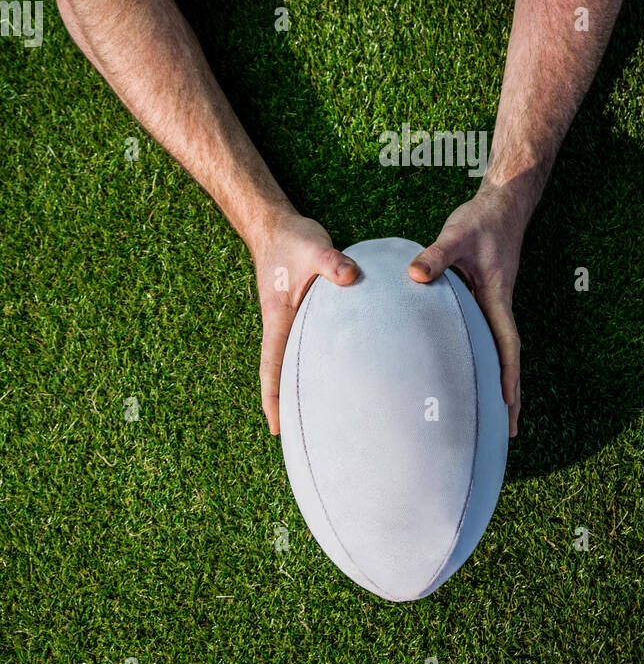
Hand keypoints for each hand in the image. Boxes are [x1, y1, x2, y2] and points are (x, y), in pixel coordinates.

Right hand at [252, 212, 358, 434]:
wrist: (275, 225)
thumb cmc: (291, 240)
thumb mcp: (313, 247)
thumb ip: (332, 262)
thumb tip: (351, 276)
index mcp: (279, 318)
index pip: (272, 367)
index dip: (273, 399)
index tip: (277, 428)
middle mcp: (283, 325)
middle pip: (283, 372)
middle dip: (290, 404)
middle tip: (304, 437)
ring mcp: (292, 320)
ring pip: (297, 360)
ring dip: (305, 385)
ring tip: (326, 415)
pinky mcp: (304, 311)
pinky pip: (309, 344)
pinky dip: (319, 362)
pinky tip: (339, 372)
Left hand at [407, 186, 526, 437]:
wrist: (502, 204)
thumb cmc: (481, 219)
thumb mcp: (457, 235)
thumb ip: (435, 255)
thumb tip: (415, 276)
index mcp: (497, 297)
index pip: (507, 345)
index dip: (508, 377)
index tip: (508, 407)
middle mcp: (499, 305)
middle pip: (508, 358)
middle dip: (509, 394)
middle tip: (507, 432)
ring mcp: (494, 303)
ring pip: (498, 349)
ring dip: (498, 380)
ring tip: (492, 415)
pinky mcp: (486, 296)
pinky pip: (487, 335)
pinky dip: (486, 358)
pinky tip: (471, 370)